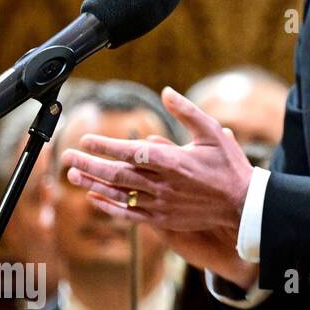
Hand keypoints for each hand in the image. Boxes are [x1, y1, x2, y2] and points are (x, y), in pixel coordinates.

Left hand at [61, 87, 254, 279]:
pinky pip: (129, 214)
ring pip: (118, 194)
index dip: (104, 146)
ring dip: (93, 184)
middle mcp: (163, 184)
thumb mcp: (213, 133)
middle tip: (67, 157)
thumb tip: (166, 91)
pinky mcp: (163, 218)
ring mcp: (161, 203)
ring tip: (73, 176)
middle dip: (89, 164)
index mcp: (173, 161)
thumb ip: (188, 112)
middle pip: (117, 174)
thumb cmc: (229, 166)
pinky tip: (94, 199)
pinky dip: (109, 206)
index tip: (85, 140)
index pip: (130, 152)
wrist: (242, 204)